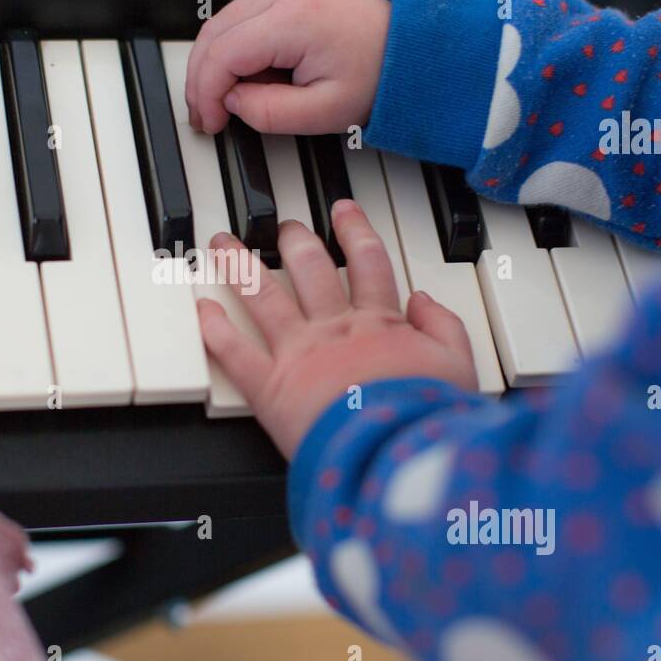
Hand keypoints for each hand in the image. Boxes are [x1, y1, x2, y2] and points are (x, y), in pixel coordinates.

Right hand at [185, 0, 390, 135]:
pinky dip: (234, 49)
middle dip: (201, 78)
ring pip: (223, 22)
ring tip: (221, 101)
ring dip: (214, 63)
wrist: (413, 49)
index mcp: (294, 17)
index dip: (206, 92)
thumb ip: (268, 112)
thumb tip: (231, 103)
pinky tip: (244, 78)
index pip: (223, 53)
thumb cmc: (380, 75)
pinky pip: (244, 18)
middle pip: (214, 32)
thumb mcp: (323, 112)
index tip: (210, 122)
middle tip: (205, 115)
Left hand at [197, 201, 477, 458]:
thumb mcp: (458, 366)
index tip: (344, 211)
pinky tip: (202, 308)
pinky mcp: (270, 388)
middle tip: (283, 225)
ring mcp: (298, 354)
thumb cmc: (426, 418)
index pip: (367, 264)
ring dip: (240, 266)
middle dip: (294, 240)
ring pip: (264, 296)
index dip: (355, 232)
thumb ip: (444, 326)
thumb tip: (425, 298)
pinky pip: (235, 352)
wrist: (394, 450)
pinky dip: (214, 329)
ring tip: (223, 244)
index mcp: (380, 324)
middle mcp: (334, 329)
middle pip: (309, 270)